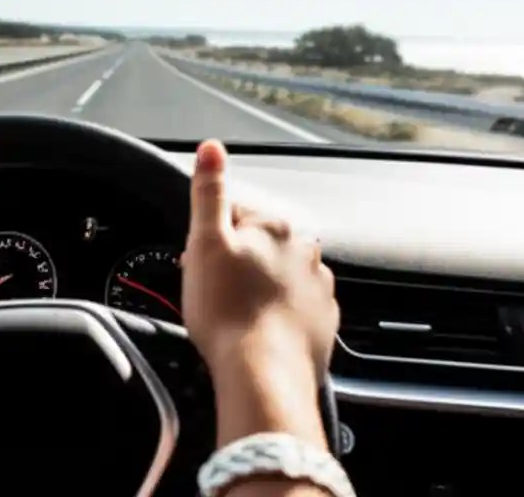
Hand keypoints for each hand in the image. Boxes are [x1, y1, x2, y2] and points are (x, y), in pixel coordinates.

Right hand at [181, 140, 337, 448]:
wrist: (263, 374)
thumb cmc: (229, 312)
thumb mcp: (205, 242)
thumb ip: (210, 191)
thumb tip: (211, 147)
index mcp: (276, 226)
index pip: (235, 218)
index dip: (210, 241)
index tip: (199, 266)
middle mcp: (306, 251)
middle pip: (260, 247)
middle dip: (237, 264)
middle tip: (214, 293)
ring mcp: (319, 287)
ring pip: (279, 278)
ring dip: (260, 289)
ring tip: (236, 317)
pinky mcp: (323, 322)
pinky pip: (296, 310)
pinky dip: (278, 317)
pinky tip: (258, 333)